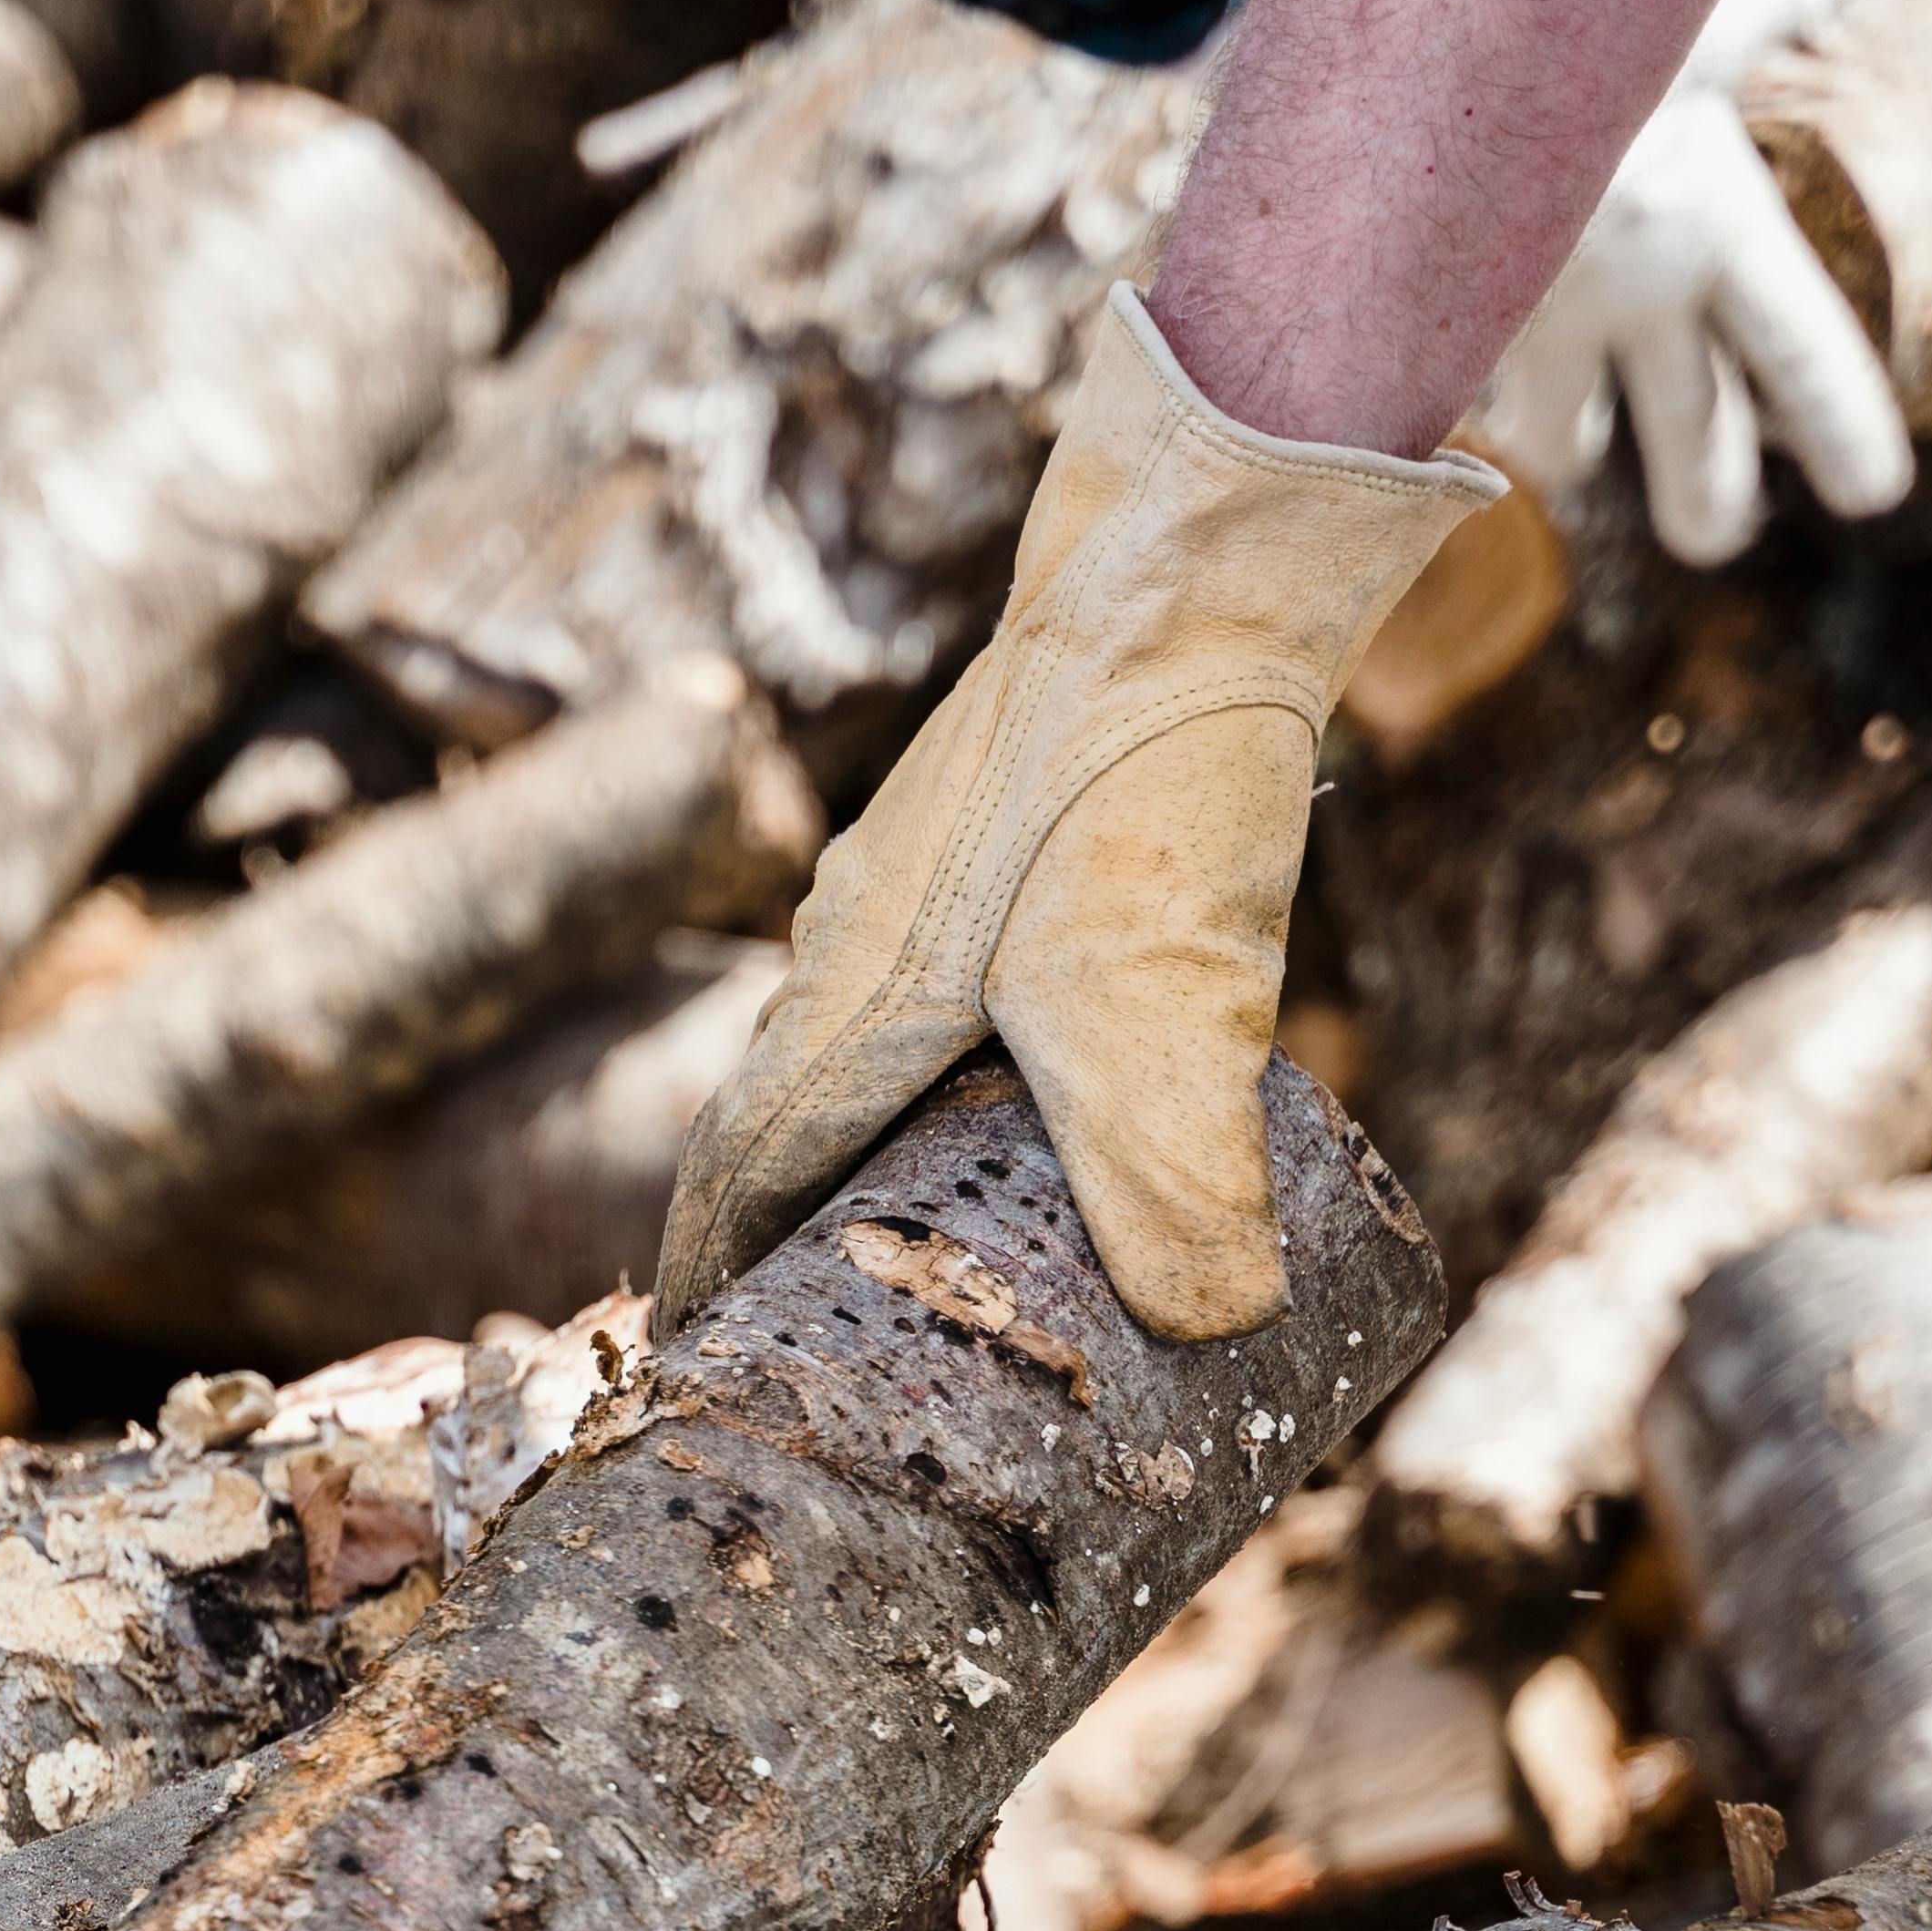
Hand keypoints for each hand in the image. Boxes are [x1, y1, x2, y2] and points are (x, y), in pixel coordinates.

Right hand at [656, 292, 1490, 1343]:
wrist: (1190, 554)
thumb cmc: (1140, 775)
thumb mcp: (1166, 1007)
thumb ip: (1180, 1181)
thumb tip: (1222, 1323)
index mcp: (843, 1010)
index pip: (737, 1182)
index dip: (717, 1289)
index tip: (709, 1376)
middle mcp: (848, 945)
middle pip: (786, 1122)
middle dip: (793, 1238)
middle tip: (830, 1340)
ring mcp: (917, 882)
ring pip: (863, 1050)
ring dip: (875, 1150)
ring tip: (933, 1237)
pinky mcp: (992, 838)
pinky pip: (941, 989)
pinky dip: (957, 1070)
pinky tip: (1038, 1088)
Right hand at [1482, 0, 1912, 569]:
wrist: (1406, 68)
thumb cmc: (1566, 17)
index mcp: (1711, 228)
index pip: (1805, 356)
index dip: (1844, 429)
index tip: (1876, 495)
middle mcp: (1629, 300)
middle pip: (1691, 447)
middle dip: (1706, 503)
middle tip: (1713, 534)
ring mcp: (1531, 325)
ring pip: (1560, 442)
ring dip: (1569, 445)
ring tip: (1573, 440)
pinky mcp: (1442, 328)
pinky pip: (1460, 391)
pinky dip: (1459, 391)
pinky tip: (1446, 378)